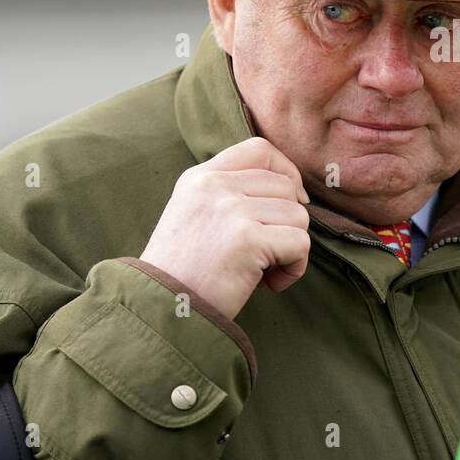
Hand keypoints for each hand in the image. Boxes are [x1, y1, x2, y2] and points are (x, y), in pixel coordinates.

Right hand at [140, 136, 311, 320]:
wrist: (159, 310)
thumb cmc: (184, 272)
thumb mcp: (195, 214)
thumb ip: (230, 194)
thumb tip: (293, 191)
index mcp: (200, 176)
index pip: (260, 149)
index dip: (286, 172)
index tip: (291, 201)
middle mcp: (215, 185)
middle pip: (286, 187)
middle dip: (287, 223)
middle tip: (263, 255)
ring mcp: (231, 209)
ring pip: (298, 216)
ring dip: (290, 249)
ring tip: (262, 271)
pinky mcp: (247, 239)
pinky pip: (300, 244)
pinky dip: (293, 268)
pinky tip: (268, 284)